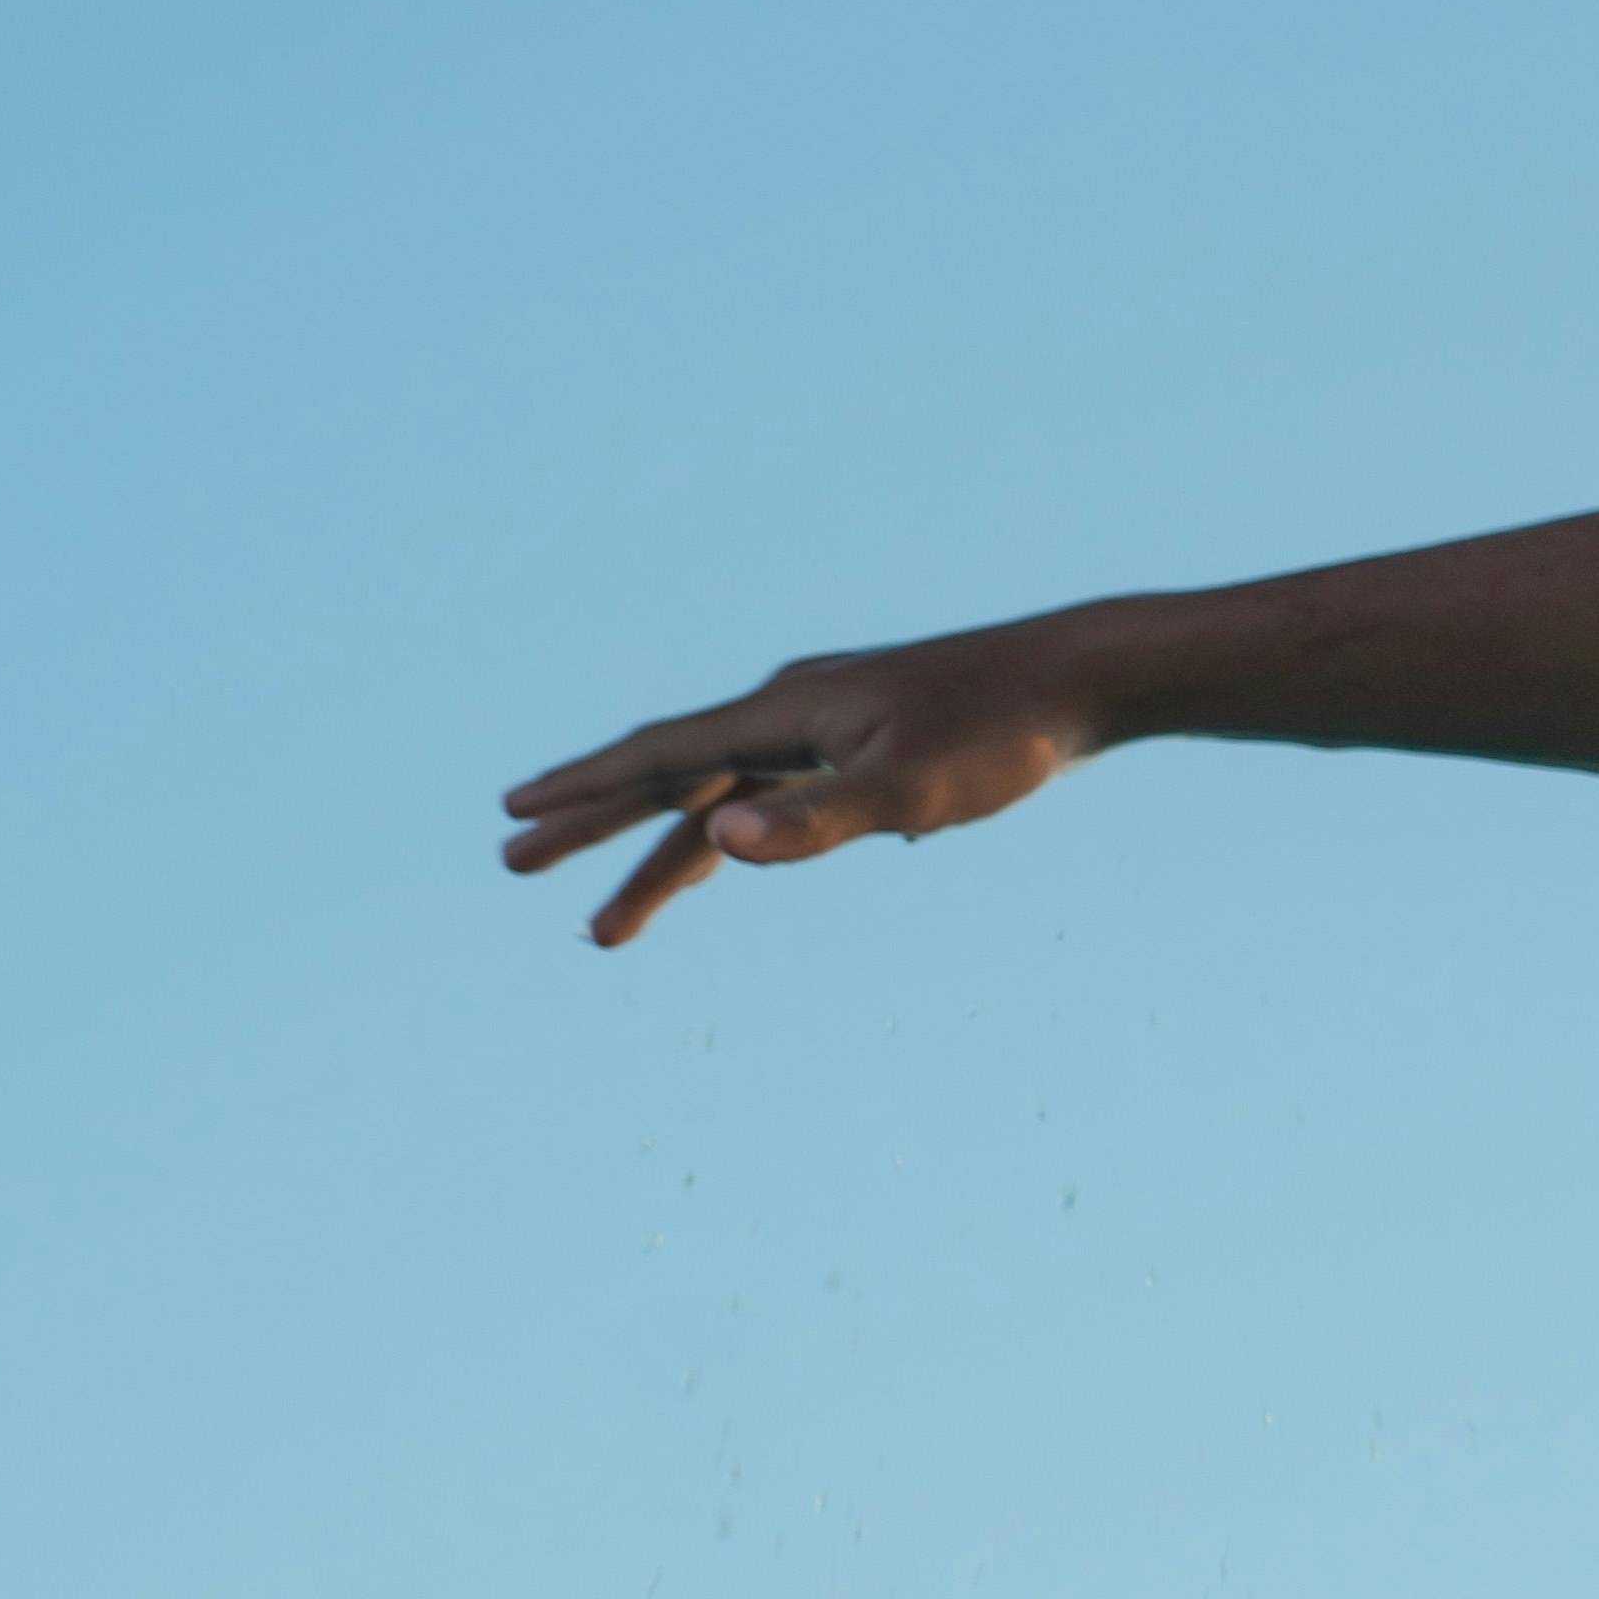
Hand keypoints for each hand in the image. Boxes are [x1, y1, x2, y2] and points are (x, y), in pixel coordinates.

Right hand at [500, 626, 1105, 947]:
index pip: (662, 757)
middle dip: (594, 824)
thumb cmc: (1001, 736)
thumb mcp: (909, 790)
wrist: (1083, 681)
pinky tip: (749, 852)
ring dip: (668, 852)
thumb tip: (720, 840)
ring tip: (614, 918)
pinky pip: (781, 790)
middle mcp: (793, 710)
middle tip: (516, 861)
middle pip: (672, 774)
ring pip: (725, 793)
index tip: (516, 815)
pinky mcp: (871, 740)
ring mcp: (831, 723)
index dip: (587, 789)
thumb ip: (816, 820)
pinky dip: (747, 829)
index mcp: (786, 715)